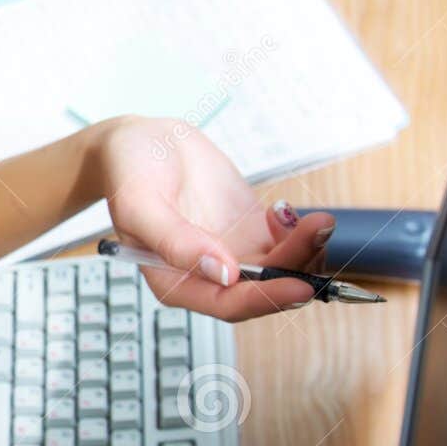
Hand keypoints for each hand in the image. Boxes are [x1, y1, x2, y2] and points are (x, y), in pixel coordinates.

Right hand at [96, 116, 335, 320]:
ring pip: (281, 270)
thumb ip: (177, 242)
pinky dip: (297, 233)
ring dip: (306, 250)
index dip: (264, 299)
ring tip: (317, 220)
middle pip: (263, 289)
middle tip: (317, 231)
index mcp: (175, 281)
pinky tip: (284, 210)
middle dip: (297, 266)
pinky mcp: (248, 230)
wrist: (140, 141)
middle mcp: (207, 275)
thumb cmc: (128, 172)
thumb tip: (224, 272)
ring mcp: (231, 252)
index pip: (226, 303)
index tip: (298, 284)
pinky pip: (284, 246)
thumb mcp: (140, 204)